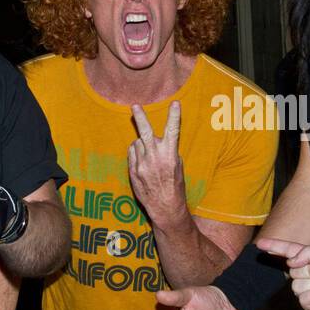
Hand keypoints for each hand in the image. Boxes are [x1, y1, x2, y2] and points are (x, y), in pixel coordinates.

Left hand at [128, 102, 185, 227]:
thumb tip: (159, 141)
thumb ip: (168, 151)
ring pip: (138, 143)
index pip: (173, 130)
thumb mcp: (177, 166)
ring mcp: (142, 163)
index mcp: (170, 154)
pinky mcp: (133, 170)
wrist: (164, 206)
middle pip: (145, 131)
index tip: (175, 103)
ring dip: (143, 144)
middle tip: (135, 105)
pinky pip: (132, 153)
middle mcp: (155, 156)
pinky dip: (136, 153)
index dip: (174, 115)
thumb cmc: (174, 185)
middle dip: (140, 117)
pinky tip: (143, 162)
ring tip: (150, 155)